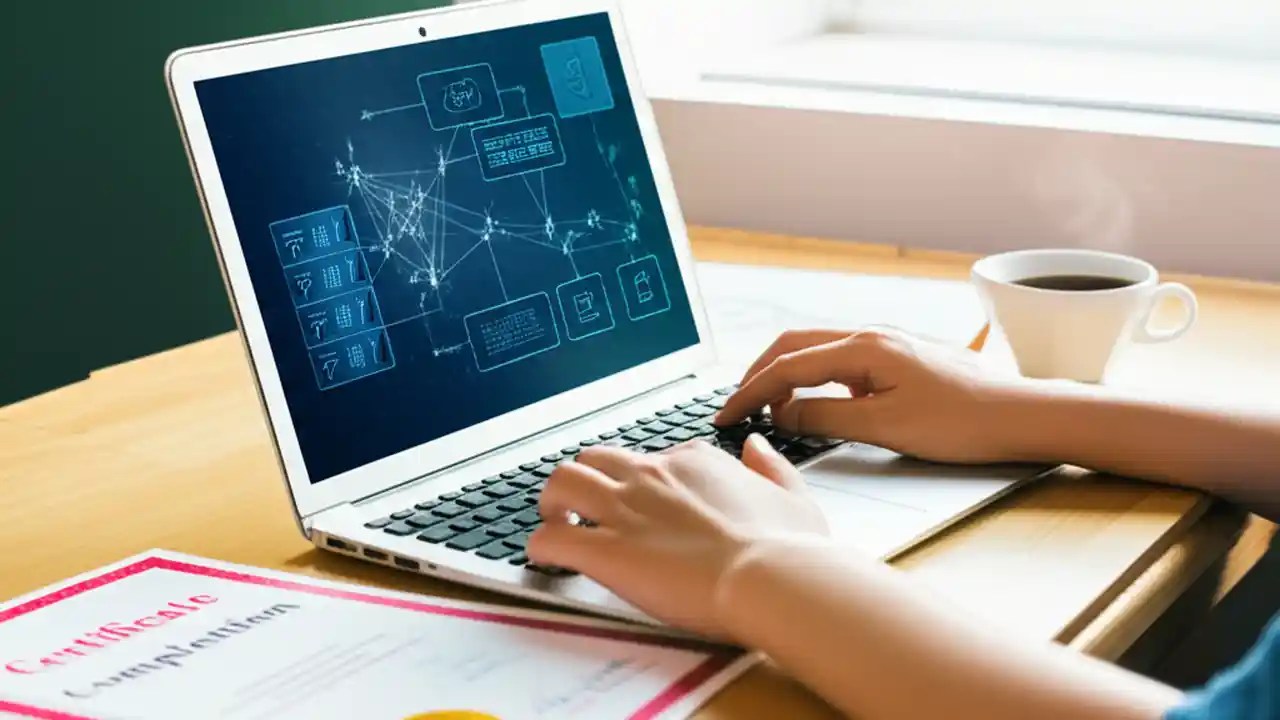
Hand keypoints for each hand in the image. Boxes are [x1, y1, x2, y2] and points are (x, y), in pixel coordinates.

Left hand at [528, 437, 827, 637]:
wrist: (770, 578)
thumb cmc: (787, 549)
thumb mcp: (794, 496)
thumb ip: (771, 467)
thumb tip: (757, 447)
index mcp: (694, 462)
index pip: (653, 456)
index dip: (644, 479)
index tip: (645, 502)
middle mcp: (653, 476)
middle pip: (594, 458)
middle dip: (583, 479)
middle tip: (583, 507)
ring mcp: (625, 510)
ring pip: (561, 482)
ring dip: (551, 502)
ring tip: (556, 523)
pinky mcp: (606, 551)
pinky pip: (551, 539)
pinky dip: (541, 547)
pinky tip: (547, 559)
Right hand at [717, 328, 1034, 463]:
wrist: (1019, 415)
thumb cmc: (961, 422)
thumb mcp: (884, 427)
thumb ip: (826, 419)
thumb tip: (782, 416)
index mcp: (863, 348)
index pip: (788, 367)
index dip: (750, 393)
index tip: (725, 416)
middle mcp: (870, 336)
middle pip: (794, 346)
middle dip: (758, 375)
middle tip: (736, 407)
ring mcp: (884, 345)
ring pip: (816, 351)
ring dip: (784, 375)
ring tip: (764, 406)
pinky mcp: (896, 359)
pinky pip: (838, 362)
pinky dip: (811, 379)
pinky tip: (810, 403)